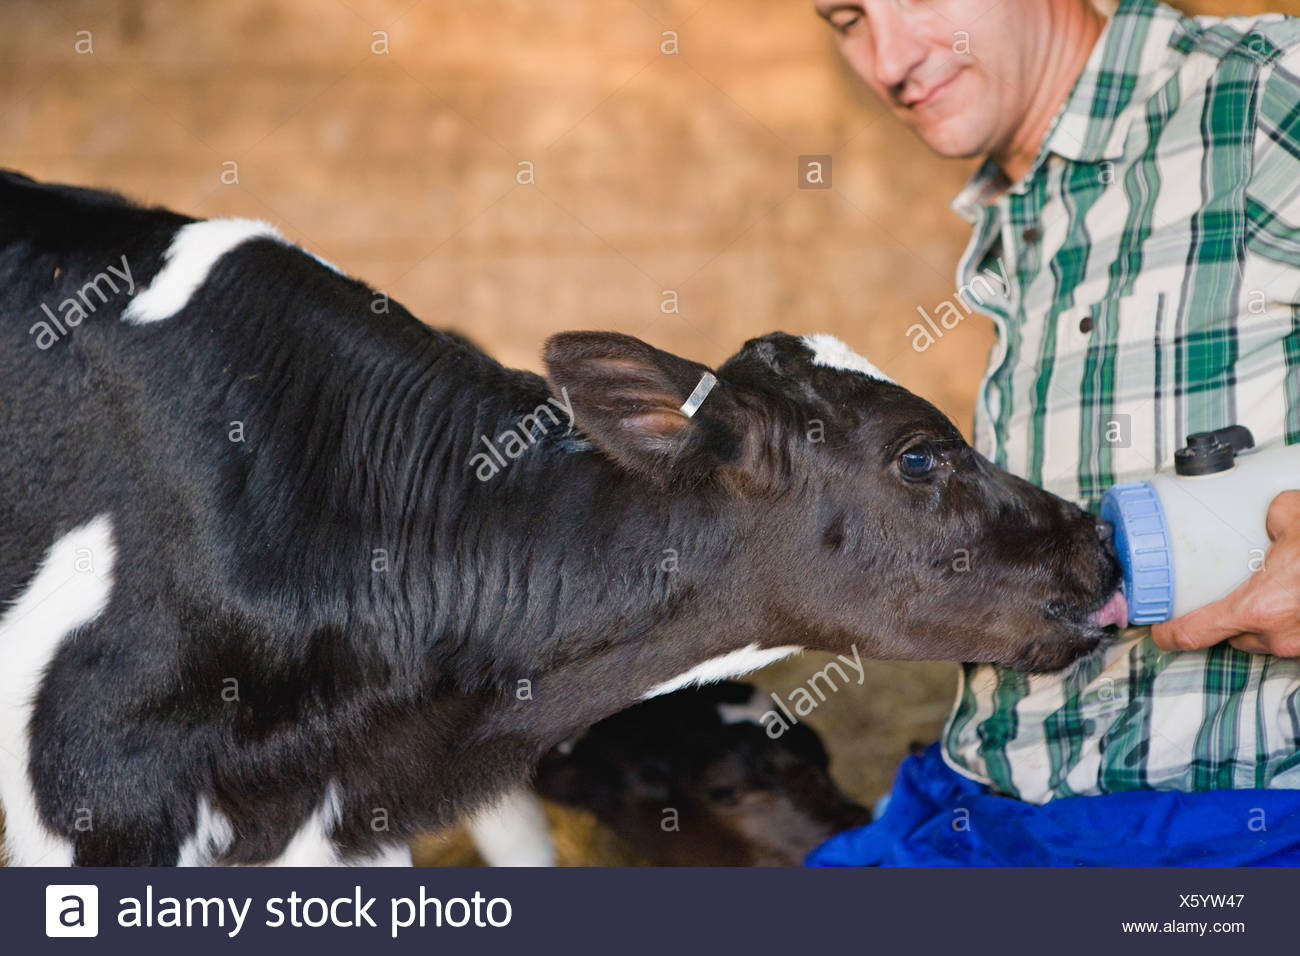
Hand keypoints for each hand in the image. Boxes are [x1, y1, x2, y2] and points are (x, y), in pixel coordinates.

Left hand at [1150, 490, 1299, 657]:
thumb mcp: (1295, 513)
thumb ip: (1271, 515)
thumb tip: (1267, 516)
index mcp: (1257, 608)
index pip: (1194, 634)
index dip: (1168, 634)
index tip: (1157, 629)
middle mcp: (1277, 635)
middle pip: (1230, 635)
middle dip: (1224, 616)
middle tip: (1221, 591)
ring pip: (1263, 638)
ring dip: (1258, 620)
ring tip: (1267, 588)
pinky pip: (1291, 635)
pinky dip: (1287, 620)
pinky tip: (1293, 597)